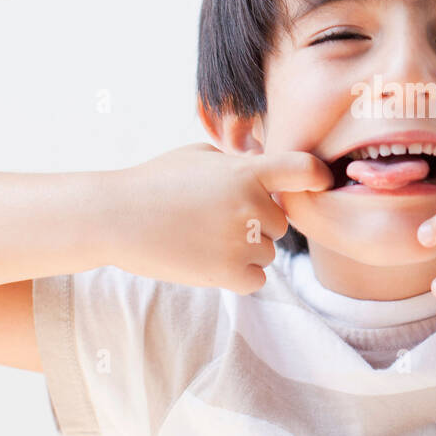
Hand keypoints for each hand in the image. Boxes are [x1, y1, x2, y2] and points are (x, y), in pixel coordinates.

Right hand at [108, 143, 331, 292]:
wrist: (113, 217)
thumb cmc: (154, 182)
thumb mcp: (199, 156)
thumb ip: (239, 163)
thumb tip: (267, 169)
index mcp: (247, 171)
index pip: (304, 169)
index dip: (319, 177)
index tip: (321, 184)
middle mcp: (252, 205)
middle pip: (281, 224)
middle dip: (258, 225)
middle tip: (217, 222)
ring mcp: (242, 241)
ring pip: (268, 254)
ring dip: (245, 251)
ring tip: (203, 239)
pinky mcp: (229, 273)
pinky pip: (256, 279)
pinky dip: (238, 276)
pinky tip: (207, 260)